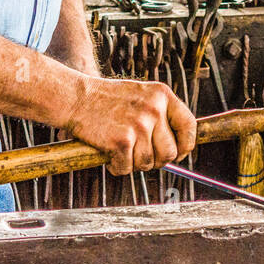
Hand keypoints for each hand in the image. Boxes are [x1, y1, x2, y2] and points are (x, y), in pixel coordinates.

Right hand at [62, 76, 195, 175]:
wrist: (74, 97)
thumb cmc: (105, 100)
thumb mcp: (140, 96)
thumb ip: (159, 115)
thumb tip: (176, 149)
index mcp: (162, 95)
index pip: (189, 126)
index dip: (185, 145)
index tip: (177, 154)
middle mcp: (154, 109)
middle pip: (169, 152)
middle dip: (155, 161)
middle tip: (139, 156)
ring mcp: (139, 125)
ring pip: (147, 163)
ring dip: (133, 164)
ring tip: (119, 150)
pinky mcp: (122, 140)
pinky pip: (126, 168)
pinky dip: (116, 167)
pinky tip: (107, 153)